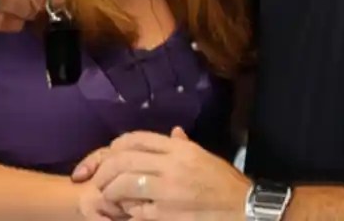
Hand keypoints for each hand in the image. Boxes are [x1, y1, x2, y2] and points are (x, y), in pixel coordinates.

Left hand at [80, 127, 250, 219]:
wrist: (245, 210)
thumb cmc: (226, 185)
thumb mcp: (205, 158)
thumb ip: (184, 145)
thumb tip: (173, 132)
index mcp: (180, 150)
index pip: (136, 139)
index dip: (115, 146)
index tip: (107, 156)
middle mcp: (172, 166)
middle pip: (123, 160)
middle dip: (104, 170)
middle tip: (98, 181)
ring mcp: (168, 191)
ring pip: (124, 184)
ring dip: (110, 192)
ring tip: (109, 198)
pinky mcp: (166, 215)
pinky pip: (136, 210)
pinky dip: (126, 212)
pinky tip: (126, 213)